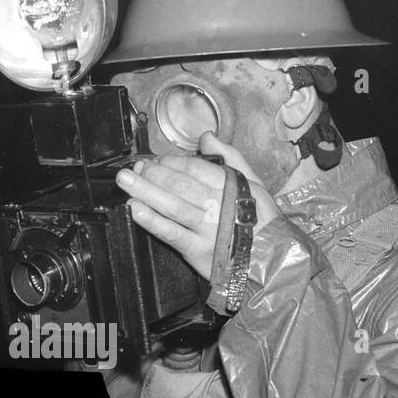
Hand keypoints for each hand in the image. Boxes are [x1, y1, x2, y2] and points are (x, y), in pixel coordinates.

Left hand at [115, 131, 280, 279]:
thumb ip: (229, 158)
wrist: (271, 260)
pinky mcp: (196, 249)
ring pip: (170, 205)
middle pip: (178, 183)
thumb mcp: (254, 184)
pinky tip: (134, 209)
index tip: (155, 160)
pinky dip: (150, 220)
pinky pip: (170, 232)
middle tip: (134, 168)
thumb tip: (206, 137)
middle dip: (152, 173)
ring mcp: (205, 227)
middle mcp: (216, 204)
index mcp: (229, 185)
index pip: (194, 167)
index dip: (170, 162)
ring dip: (144, 191)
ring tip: (125, 181)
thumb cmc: (261, 221)